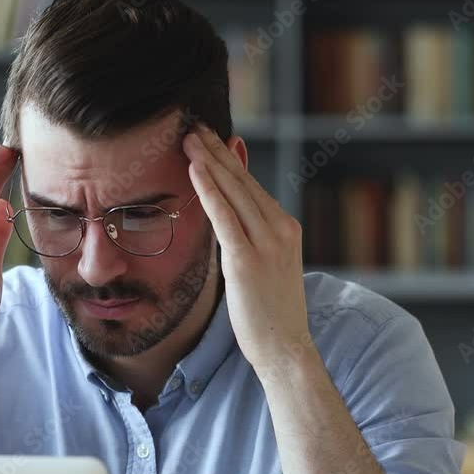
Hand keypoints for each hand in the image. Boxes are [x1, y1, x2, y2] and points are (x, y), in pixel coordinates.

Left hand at [183, 123, 312, 369]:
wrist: (284, 348)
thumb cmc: (268, 312)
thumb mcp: (263, 265)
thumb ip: (248, 236)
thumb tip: (229, 217)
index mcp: (284, 227)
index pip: (250, 184)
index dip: (228, 158)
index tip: (209, 136)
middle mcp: (280, 228)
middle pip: (242, 180)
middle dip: (216, 150)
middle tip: (193, 125)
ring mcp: (266, 243)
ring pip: (233, 191)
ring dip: (209, 161)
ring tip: (188, 138)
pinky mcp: (247, 260)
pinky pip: (224, 216)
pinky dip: (209, 189)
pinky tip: (195, 169)